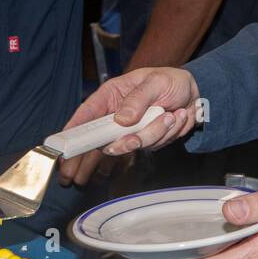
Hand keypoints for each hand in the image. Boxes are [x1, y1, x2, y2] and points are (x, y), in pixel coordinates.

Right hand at [57, 66, 199, 185]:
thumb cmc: (172, 81)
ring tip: (171, 115)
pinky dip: (166, 133)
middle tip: (73, 177)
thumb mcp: (155, 82)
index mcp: (112, 95)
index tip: (61, 149)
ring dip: (154, 132)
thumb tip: (121, 119)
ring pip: (131, 145)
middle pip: (96, 141)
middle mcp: (118, 115)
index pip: (87, 114)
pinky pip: (151, 145)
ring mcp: (131, 130)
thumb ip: (138, 99)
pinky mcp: (146, 140)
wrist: (197, 94)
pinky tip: (176, 117)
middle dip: (86, 160)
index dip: (73, 131)